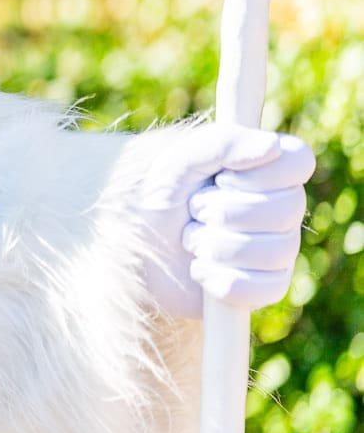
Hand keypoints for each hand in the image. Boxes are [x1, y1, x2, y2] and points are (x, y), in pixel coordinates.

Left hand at [126, 122, 315, 317]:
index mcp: (269, 170)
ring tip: (191, 238)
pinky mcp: (265, 288)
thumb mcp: (176, 161)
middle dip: (224, 211)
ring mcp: (279, 250)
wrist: (133, 248)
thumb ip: (220, 143)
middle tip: (194, 210)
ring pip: (274, 250)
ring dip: (215, 245)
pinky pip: (260, 288)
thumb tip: (271, 146)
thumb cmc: (158, 198)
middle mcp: (283, 209)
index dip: (259, 172)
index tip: (221, 177)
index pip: (298, 161)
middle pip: (287, 208)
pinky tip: (198, 269)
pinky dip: (217, 278)